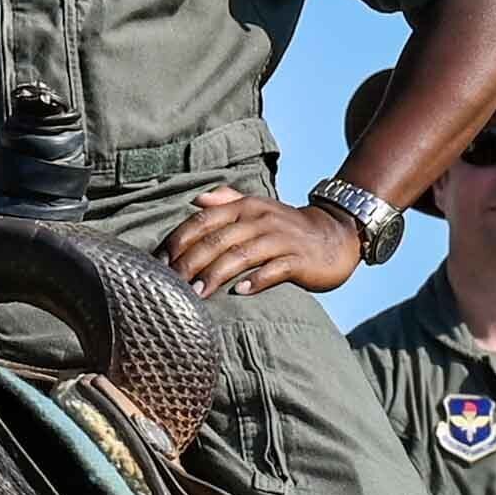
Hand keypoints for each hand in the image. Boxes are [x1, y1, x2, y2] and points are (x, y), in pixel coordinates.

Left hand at [163, 187, 363, 298]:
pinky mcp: (299, 259)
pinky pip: (275, 269)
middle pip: (217, 240)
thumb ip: (226, 201)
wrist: (336, 234)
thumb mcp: (257, 209)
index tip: (159, 262)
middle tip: (171, 285)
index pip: (204, 220)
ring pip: (241, 254)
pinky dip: (257, 279)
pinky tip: (240, 292)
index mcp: (244, 207)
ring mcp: (280, 239)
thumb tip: (195, 200)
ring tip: (196, 294)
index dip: (179, 240)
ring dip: (216, 274)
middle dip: (190, 262)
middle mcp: (259, 219)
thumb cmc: (287, 227)